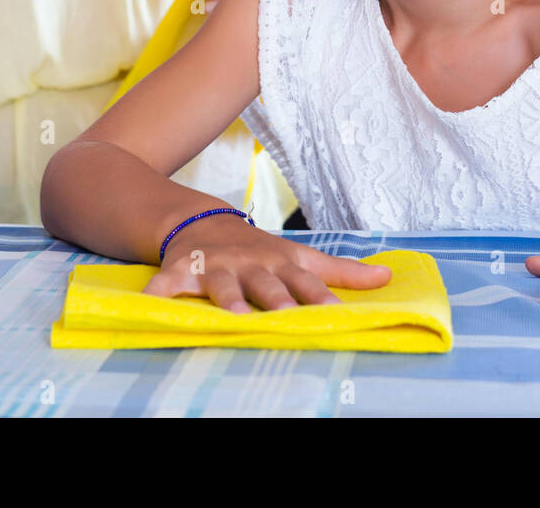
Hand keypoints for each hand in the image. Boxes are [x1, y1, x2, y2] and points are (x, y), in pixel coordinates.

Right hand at [141, 211, 391, 313]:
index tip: (335, 313)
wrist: (204, 222)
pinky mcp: (181, 271)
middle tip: (288, 317)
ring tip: (236, 316)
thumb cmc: (260, 250)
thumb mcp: (300, 255)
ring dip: (229, 298)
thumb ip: (342, 270)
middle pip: (268, 285)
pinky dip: (158, 292)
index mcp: (280, 263)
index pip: (306, 281)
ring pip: (224, 285)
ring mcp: (216, 267)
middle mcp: (251, 265)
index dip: (320, 297)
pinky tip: (151, 303)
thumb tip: (388, 277)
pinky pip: (167, 283)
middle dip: (277, 299)